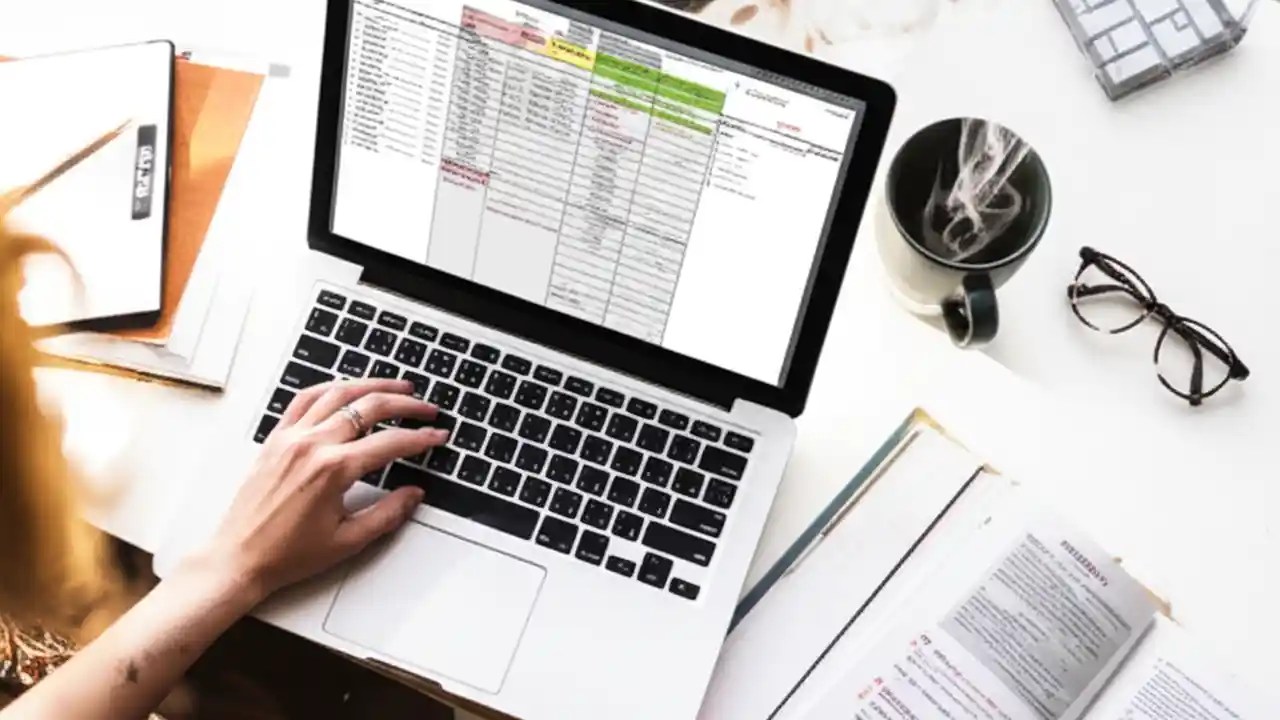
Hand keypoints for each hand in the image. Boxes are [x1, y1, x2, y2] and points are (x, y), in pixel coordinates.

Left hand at [188, 378, 448, 605]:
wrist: (239, 558)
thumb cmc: (287, 554)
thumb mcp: (348, 540)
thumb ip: (388, 513)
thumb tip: (413, 494)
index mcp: (333, 470)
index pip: (390, 443)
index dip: (421, 438)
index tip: (437, 435)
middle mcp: (312, 445)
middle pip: (369, 407)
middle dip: (405, 404)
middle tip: (425, 408)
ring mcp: (291, 437)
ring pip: (338, 393)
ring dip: (372, 385)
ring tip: (396, 387)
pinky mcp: (276, 438)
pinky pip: (305, 399)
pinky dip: (330, 388)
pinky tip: (345, 387)